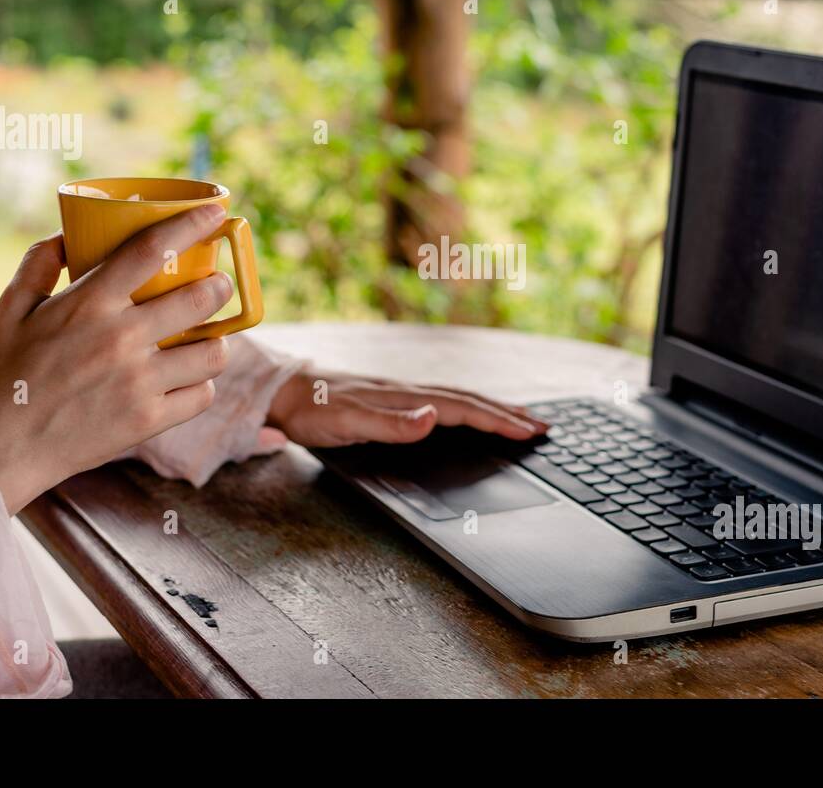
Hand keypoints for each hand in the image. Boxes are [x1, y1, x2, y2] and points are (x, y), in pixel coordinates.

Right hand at [0, 204, 235, 513]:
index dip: (191, 225)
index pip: (152, 250)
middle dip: (220, 286)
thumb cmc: (12, 372)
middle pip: (200, 298)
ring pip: (212, 352)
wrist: (6, 445)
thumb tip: (66, 234)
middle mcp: (119, 338)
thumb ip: (37, 264)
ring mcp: (138, 382)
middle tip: (218, 285)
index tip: (217, 212)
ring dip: (216, 342)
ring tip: (207, 339)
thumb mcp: (13, 309)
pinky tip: (189, 380)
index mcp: (89, 303)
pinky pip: (202, 394)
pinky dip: (201, 386)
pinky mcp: (149, 419)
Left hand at [265, 371, 549, 446]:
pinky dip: (466, 408)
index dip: (498, 420)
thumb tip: (432, 418)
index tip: (529, 431)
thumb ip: (389, 424)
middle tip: (542, 427)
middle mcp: (408, 392)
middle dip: (507, 414)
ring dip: (492, 409)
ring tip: (520, 417)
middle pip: (469, 401)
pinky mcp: (392, 399)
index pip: (462, 409)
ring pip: (458, 400)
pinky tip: (468, 414)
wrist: (280, 391)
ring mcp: (401, 394)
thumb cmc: (311, 410)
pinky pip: (442, 402)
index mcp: (404, 398)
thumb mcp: (346, 423)